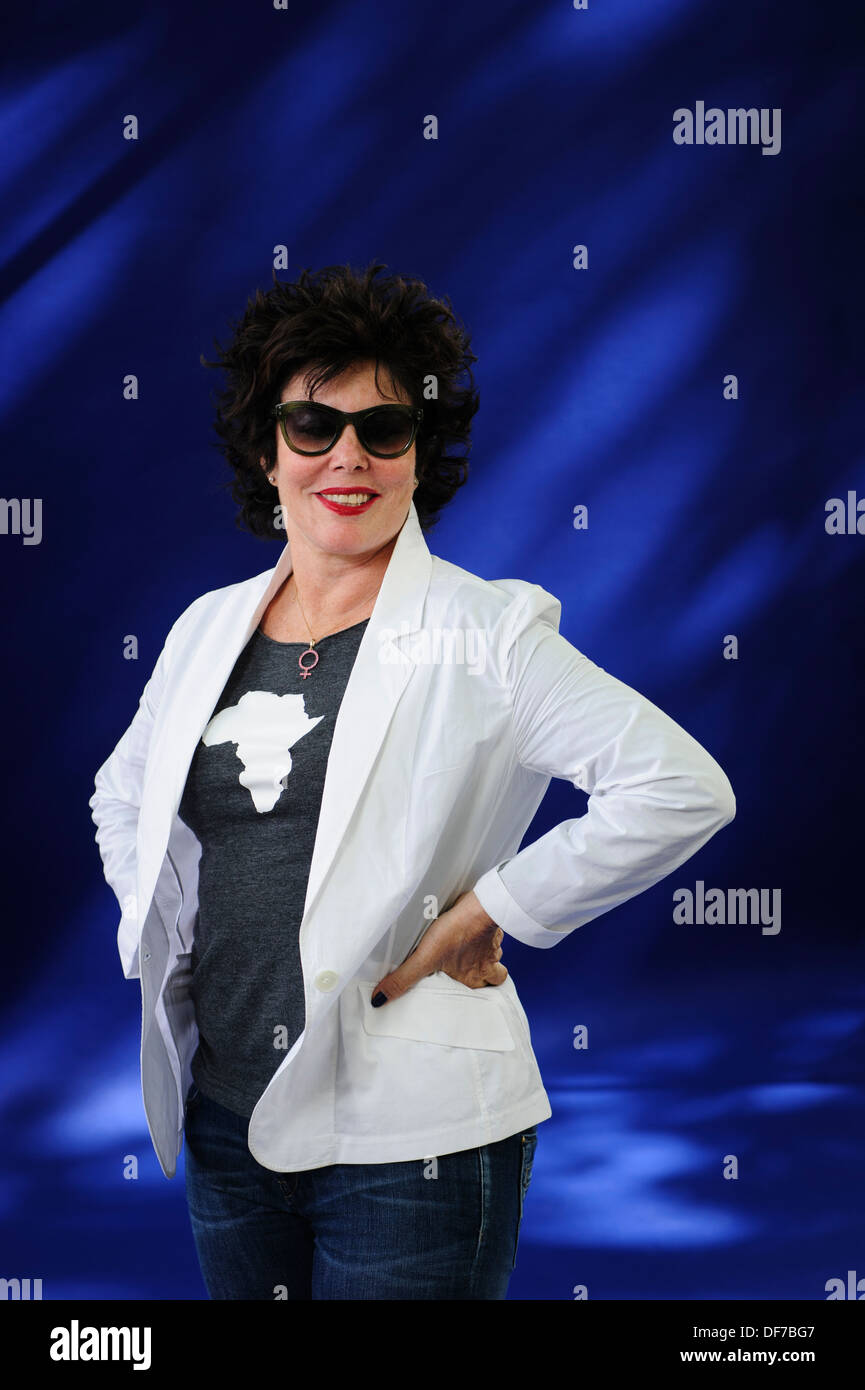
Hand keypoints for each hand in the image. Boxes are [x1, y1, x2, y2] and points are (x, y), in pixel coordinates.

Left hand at [370, 890, 505, 1005]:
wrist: (479, 906)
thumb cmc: (455, 933)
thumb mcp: (424, 959)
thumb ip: (403, 978)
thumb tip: (380, 1000)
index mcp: (472, 978)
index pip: (481, 993)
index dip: (475, 991)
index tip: (465, 987)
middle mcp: (486, 966)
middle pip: (494, 977)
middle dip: (486, 974)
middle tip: (473, 969)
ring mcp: (493, 946)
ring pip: (495, 956)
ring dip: (485, 953)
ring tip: (471, 947)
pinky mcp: (493, 926)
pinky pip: (495, 935)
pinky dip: (486, 933)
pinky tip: (474, 926)